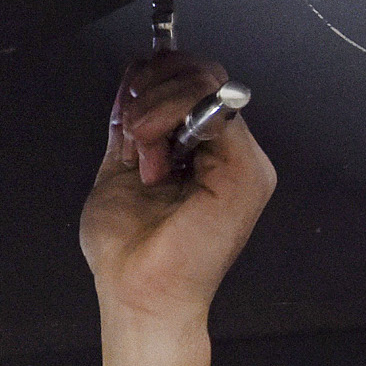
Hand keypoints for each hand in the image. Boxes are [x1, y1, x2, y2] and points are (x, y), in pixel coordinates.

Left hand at [80, 50, 274, 365]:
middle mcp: (227, 151)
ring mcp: (242, 160)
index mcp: (202, 150)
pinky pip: (214, 111)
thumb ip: (130, 126)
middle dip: (154, 82)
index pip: (191, 83)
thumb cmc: (129, 248)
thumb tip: (132, 84)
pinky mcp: (246, 172)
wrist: (138, 292)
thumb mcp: (120, 168)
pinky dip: (171, 115)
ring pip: (208, 84)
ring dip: (157, 103)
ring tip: (138, 144)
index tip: (125, 96)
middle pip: (203, 73)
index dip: (153, 76)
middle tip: (130, 121)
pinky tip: (151, 152)